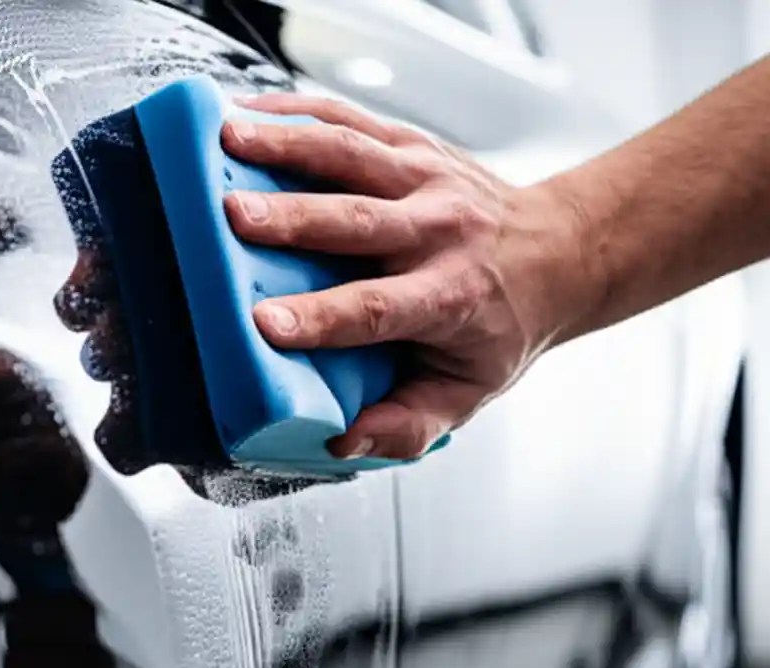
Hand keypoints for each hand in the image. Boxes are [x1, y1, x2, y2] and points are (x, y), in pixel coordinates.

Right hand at [221, 93, 602, 459]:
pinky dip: (298, 110)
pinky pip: (351, 119)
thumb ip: (408, 424)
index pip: (377, 309)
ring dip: (286, 143)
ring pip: (350, 153)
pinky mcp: (412, 144)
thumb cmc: (500, 325)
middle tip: (232, 214)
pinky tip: (250, 108)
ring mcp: (425, 179)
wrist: (558, 251)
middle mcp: (438, 231)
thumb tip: (344, 442)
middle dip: (292, 217)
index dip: (321, 318)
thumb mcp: (469, 390)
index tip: (267, 323)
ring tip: (228, 138)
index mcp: (448, 298)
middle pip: (358, 221)